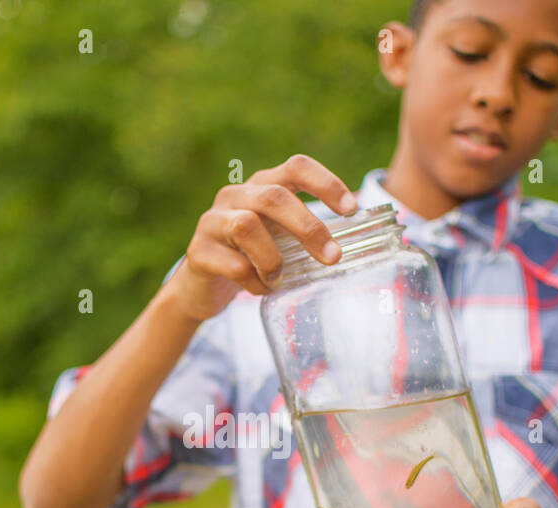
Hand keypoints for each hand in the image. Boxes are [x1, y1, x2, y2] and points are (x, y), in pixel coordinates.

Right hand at [166, 154, 358, 324]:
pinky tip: (260, 290)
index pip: (295, 168)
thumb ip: (305, 229)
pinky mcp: (198, 253)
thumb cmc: (250, 257)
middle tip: (332, 256)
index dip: (325, 183)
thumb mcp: (279, 237)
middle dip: (309, 227)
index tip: (350, 210)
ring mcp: (212, 222)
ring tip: (280, 278)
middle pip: (274, 197)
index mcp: (260, 187)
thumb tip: (359, 229)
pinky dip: (255, 283)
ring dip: (274, 258)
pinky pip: (234, 265)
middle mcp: (235, 196)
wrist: (201, 288)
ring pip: (247, 226)